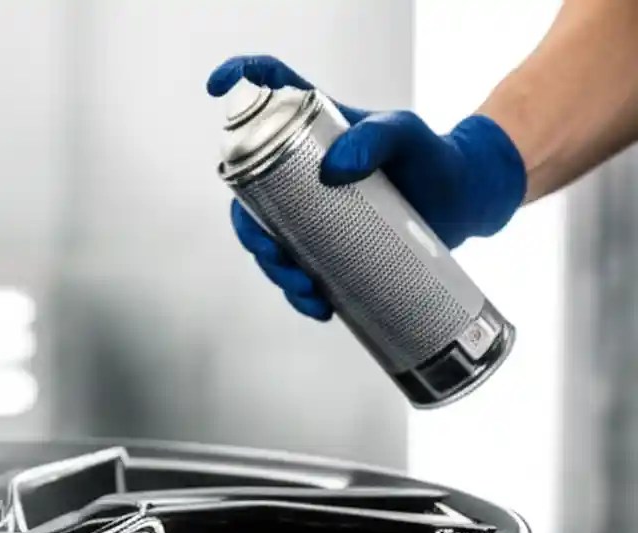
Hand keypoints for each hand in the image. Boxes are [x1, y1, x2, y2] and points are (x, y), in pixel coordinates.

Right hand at [207, 56, 526, 320]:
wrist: (464, 201)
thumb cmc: (433, 157)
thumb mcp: (406, 135)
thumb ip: (374, 139)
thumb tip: (333, 169)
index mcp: (311, 126)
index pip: (266, 91)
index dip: (234, 78)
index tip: (215, 88)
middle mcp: (300, 167)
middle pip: (249, 192)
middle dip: (248, 230)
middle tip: (272, 253)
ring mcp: (311, 209)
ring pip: (268, 240)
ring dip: (273, 270)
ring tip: (303, 289)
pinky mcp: (327, 243)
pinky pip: (299, 271)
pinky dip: (299, 294)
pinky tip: (317, 305)